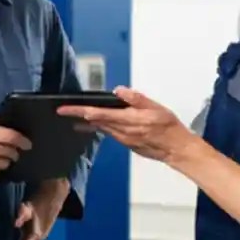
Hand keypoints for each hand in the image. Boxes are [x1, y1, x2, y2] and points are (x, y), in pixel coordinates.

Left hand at [56, 87, 196, 163]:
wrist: (176, 149)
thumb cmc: (168, 126)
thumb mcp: (156, 107)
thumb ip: (136, 99)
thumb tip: (119, 91)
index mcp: (128, 120)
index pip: (97, 114)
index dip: (79, 111)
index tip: (64, 110)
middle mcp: (122, 132)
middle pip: (95, 122)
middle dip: (78, 116)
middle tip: (62, 111)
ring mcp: (123, 139)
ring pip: (101, 129)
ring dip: (87, 123)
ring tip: (74, 117)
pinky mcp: (126, 143)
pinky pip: (109, 134)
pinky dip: (100, 127)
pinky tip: (94, 124)